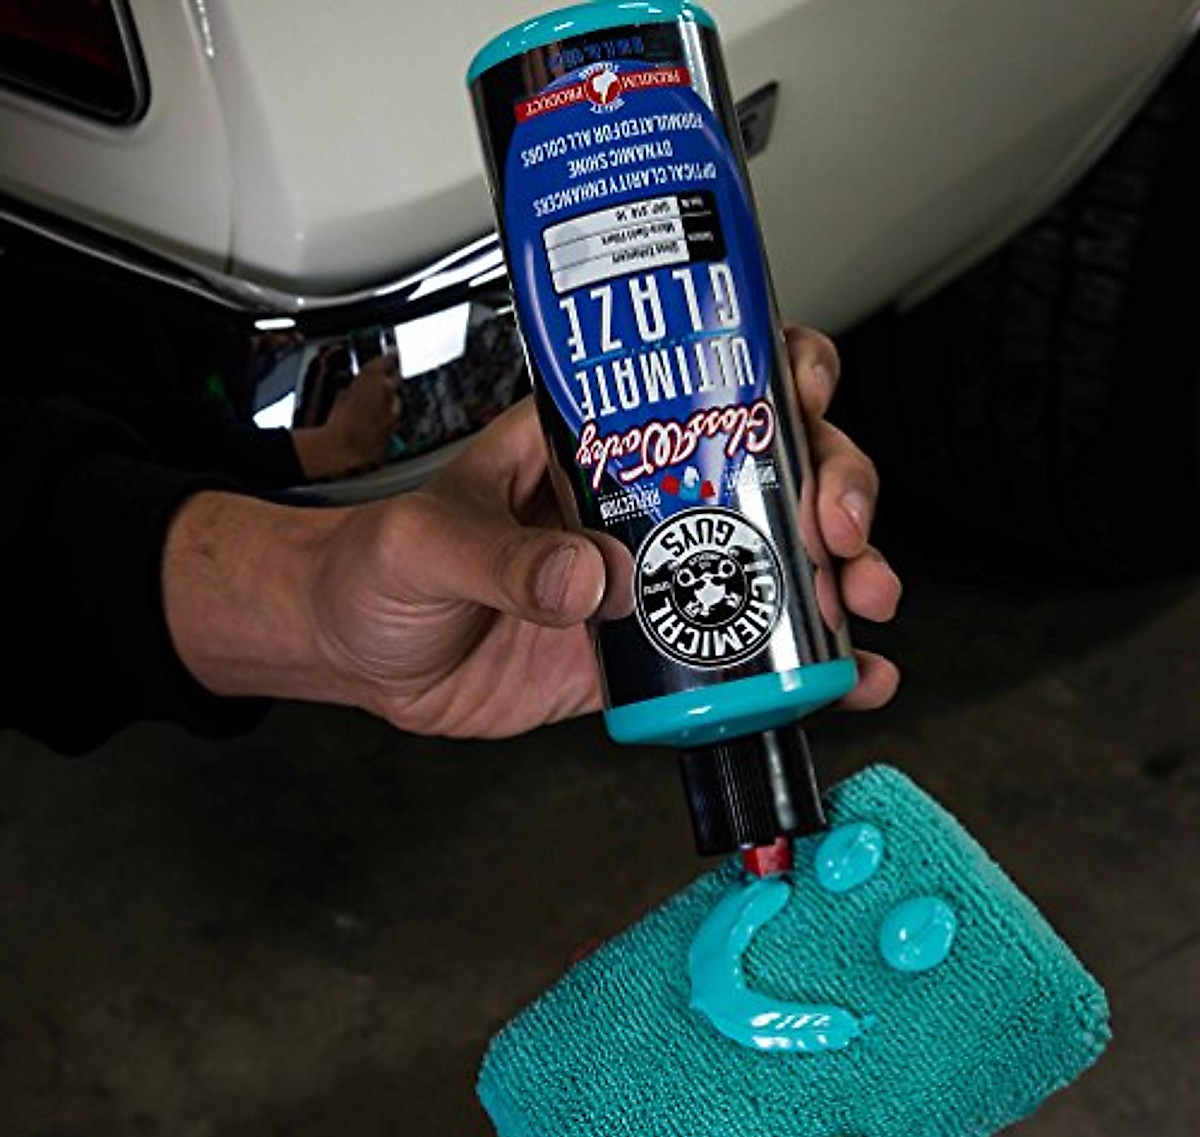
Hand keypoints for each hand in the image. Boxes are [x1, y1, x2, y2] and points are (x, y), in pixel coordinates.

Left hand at [166, 326, 900, 734]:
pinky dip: (797, 665)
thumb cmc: (374, 569)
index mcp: (589, 443)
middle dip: (830, 487)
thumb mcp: (420, 543)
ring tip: (861, 608)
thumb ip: (497, 556)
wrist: (358, 657)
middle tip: (838, 530)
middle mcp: (638, 499)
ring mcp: (652, 576)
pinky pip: (736, 654)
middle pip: (767, 467)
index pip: (698, 379)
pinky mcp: (649, 654)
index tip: (806, 408)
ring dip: (836, 575)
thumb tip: (587, 580)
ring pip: (771, 557)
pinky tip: (845, 677)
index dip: (772, 378)